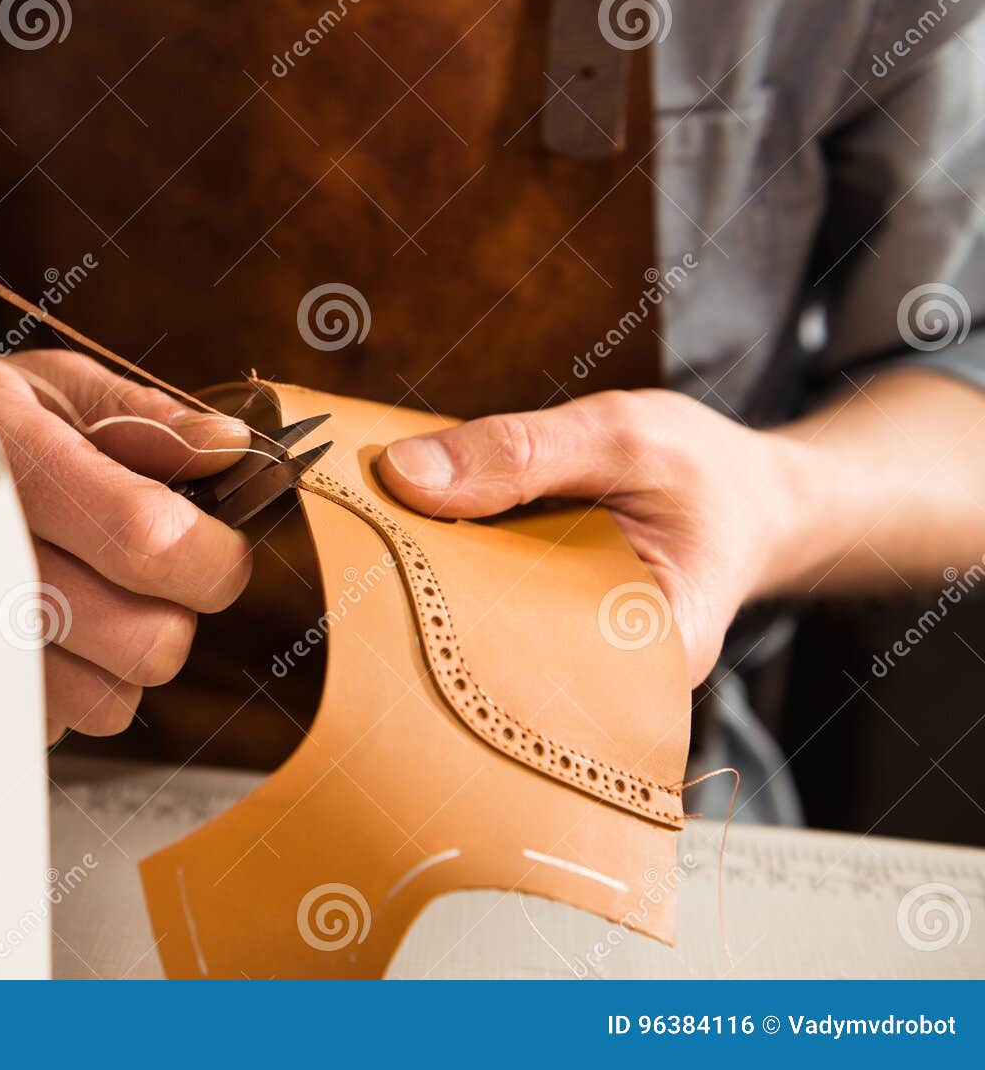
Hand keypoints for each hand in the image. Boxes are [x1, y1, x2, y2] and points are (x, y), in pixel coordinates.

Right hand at [0, 350, 254, 741]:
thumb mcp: (59, 387)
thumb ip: (149, 418)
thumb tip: (227, 446)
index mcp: (10, 458)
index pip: (145, 537)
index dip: (212, 551)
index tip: (218, 539)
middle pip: (146, 640)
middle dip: (179, 607)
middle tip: (158, 568)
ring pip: (114, 698)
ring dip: (130, 651)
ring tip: (102, 591)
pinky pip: (70, 722)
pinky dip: (83, 682)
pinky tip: (58, 625)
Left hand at [376, 389, 818, 684]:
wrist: (750, 495)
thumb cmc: (705, 471)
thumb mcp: (620, 435)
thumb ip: (520, 451)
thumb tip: (403, 473)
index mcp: (653, 654)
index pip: (531, 660)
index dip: (454, 621)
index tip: (387, 576)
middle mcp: (609, 681)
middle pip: (495, 654)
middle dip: (430, 604)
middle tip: (365, 557)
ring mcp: (573, 661)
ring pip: (482, 633)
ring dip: (432, 586)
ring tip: (379, 549)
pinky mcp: (545, 632)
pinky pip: (486, 609)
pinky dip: (452, 571)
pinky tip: (414, 542)